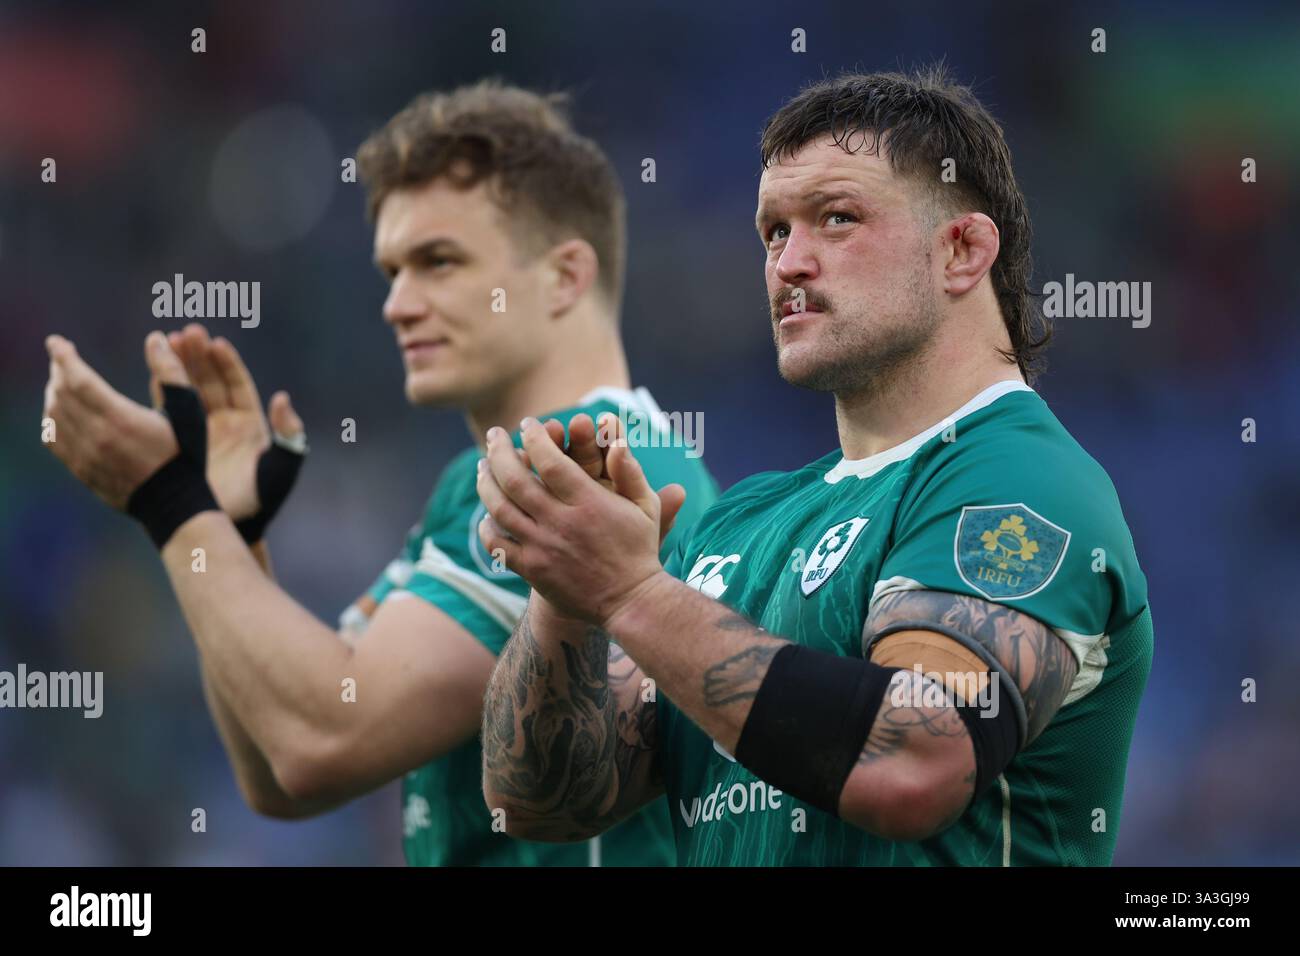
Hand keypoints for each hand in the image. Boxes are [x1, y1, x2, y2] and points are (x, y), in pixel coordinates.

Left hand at [42, 334, 181, 509]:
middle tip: (63, 359)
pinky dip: (51, 419)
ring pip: (53, 416)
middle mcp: (97, 437)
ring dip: (53, 393)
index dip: (63, 357)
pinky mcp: (81, 470)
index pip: (78, 379)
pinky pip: (53, 439)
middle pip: (61, 394)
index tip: (56, 342)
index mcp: (121, 419)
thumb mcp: (188, 410)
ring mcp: (86, 456)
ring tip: (62, 383)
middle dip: (59, 371)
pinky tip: (59, 412)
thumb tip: (157, 337)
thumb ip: (171, 371)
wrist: (175, 503)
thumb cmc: (185, 453)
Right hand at [161, 324, 303, 521]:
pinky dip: (162, 392)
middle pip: (210, 382)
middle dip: (199, 356)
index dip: (227, 364)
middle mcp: (225, 424)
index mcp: (250, 425)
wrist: (231, 530)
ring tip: (165, 341)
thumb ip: (288, 436)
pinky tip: (152, 372)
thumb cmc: (261, 503)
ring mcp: (200, 433)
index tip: (216, 342)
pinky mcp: (180, 444)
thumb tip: (282, 399)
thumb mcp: (280, 470)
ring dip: (178, 368)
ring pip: (188, 392)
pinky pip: (169, 412)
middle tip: (186, 331)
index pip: (237, 385)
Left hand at [476, 416, 685, 625]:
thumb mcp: (645, 507)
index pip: (550, 461)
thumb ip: (630, 472)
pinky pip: (498, 545)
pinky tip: (487, 513)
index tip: (527, 424)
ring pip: (500, 508)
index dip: (534, 437)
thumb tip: (617, 442)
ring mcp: (543, 548)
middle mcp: (561, 523)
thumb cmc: (639, 550)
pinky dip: (488, 526)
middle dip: (499, 451)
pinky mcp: (533, 570)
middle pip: (515, 479)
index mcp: (589, 503)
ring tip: (481, 466)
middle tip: (493, 434)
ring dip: (486, 482)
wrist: (630, 602)